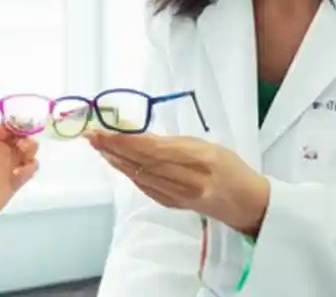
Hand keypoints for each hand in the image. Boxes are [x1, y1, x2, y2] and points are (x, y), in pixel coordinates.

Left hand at [0, 124, 38, 227]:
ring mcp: (11, 164)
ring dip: (31, 149)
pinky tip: (19, 174)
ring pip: (30, 150)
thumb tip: (7, 123)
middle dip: (26, 136)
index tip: (22, 126)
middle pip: (23, 135)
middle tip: (21, 145)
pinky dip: (30, 167)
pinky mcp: (18, 179)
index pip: (9, 125)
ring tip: (24, 157)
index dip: (17, 123)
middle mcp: (2, 150)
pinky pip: (32, 167)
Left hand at [86, 131, 269, 235]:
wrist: (244, 202)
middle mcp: (188, 181)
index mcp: (200, 159)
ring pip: (139, 176)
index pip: (154, 149)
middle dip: (113, 148)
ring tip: (98, 145)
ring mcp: (179, 197)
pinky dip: (128, 173)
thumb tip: (135, 133)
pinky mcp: (173, 205)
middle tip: (91, 135)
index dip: (125, 141)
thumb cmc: (229, 167)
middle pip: (142, 163)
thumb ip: (173, 142)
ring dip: (116, 160)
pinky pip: (145, 187)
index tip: (105, 130)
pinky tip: (116, 163)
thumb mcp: (206, 145)